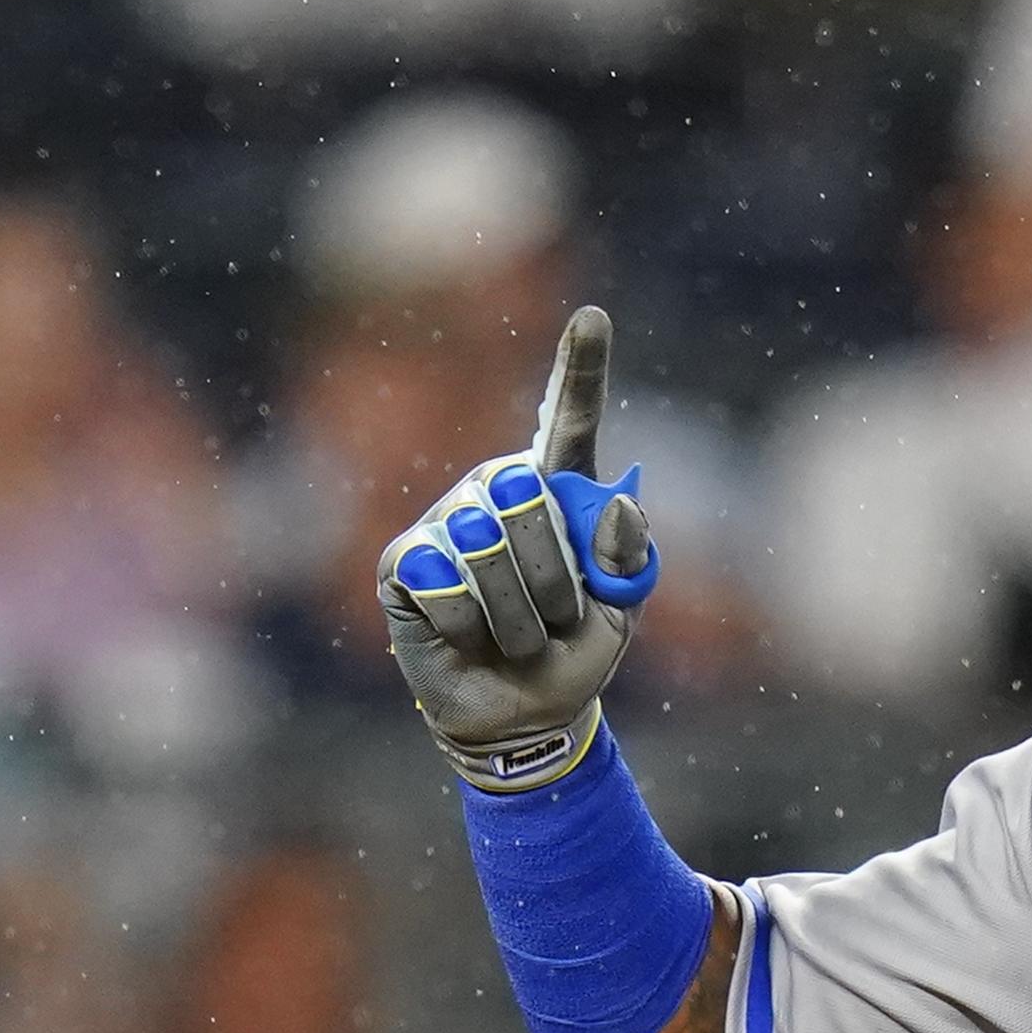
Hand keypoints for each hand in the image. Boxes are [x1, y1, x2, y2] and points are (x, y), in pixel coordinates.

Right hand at [377, 307, 660, 791]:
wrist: (525, 715)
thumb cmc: (575, 649)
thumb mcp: (622, 606)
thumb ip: (629, 553)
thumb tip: (615, 502)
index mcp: (556, 490)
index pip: (569, 419)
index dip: (581, 368)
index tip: (594, 317)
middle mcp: (494, 492)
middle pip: (530, 500)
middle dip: (556, 578)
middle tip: (554, 616)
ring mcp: (443, 521)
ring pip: (490, 553)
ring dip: (520, 616)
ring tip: (516, 634)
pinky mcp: (402, 562)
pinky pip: (449, 588)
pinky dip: (473, 629)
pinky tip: (468, 638)